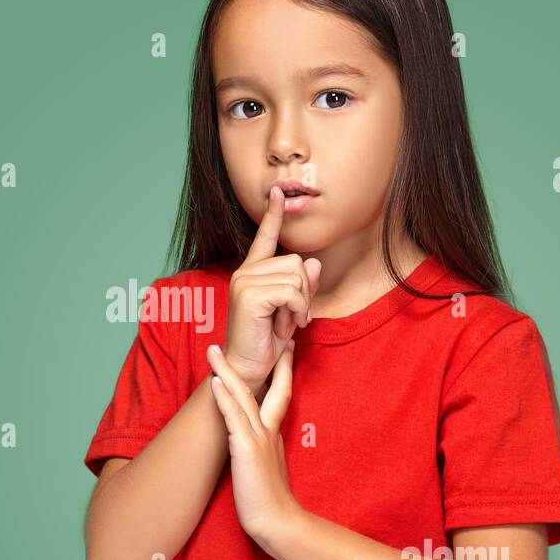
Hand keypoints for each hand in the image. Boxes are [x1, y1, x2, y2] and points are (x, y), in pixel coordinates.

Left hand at [206, 338, 300, 539]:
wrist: (278, 522)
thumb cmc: (271, 501)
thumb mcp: (270, 468)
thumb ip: (266, 451)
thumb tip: (261, 445)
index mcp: (273, 435)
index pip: (280, 395)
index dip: (282, 371)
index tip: (285, 349)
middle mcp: (267, 431)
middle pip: (266, 386)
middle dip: (266, 360)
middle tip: (266, 334)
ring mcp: (256, 438)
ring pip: (243, 396)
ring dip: (227, 371)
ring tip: (213, 349)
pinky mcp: (245, 450)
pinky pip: (233, 418)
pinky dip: (224, 398)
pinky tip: (216, 382)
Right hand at [223, 186, 321, 392]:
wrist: (247, 368)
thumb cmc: (266, 342)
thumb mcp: (291, 311)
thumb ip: (303, 287)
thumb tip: (314, 263)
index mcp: (252, 273)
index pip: (264, 237)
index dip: (272, 214)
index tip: (278, 191)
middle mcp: (245, 272)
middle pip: (297, 261)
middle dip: (303, 292)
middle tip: (290, 319)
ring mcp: (244, 281)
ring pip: (297, 276)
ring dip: (300, 305)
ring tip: (285, 324)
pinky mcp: (249, 295)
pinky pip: (292, 291)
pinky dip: (297, 310)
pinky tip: (286, 326)